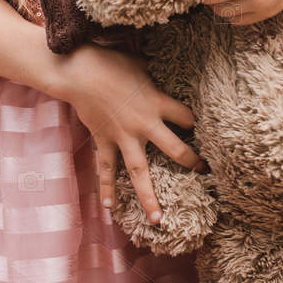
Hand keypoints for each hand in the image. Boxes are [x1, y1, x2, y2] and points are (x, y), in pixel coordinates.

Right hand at [53, 44, 203, 223]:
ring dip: (149, 196)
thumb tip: (162, 69)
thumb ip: (152, 76)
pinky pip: (106, 169)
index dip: (195, 122)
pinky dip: (107, 188)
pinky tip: (110, 209)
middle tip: (204, 173)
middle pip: (175, 150)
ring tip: (158, 220)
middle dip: (191, 162)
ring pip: (140, 172)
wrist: (78, 73)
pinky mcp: (104, 141)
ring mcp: (123, 137)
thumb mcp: (140, 63)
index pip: (186, 117)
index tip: (201, 127)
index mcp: (157, 103)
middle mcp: (144, 125)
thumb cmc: (110, 62)